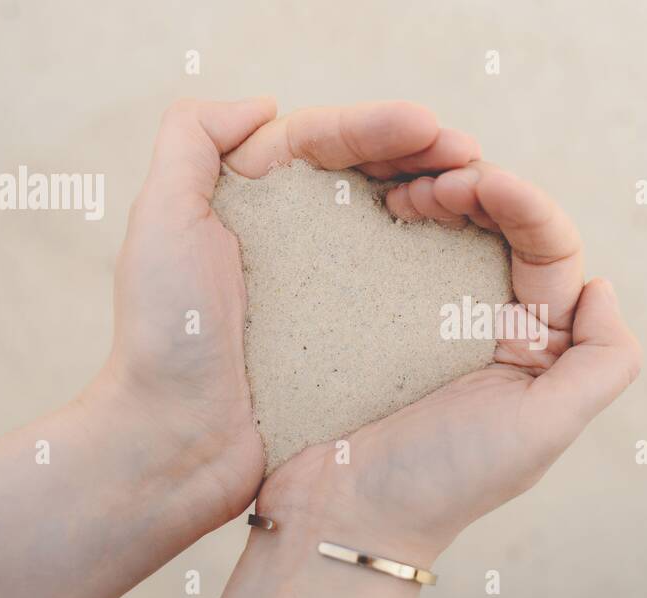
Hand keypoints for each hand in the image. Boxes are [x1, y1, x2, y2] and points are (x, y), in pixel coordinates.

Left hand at [97, 97, 482, 528]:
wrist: (178, 444)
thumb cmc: (166, 337)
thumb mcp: (163, 220)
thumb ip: (194, 139)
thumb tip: (265, 104)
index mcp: (253, 200)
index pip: (323, 142)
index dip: (377, 128)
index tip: (427, 124)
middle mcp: (296, 236)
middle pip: (370, 174)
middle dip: (423, 153)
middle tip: (469, 151)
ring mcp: (329, 286)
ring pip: (395, 220)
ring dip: (442, 197)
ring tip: (483, 187)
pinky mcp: (354, 333)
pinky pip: (405, 282)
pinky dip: (442, 258)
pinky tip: (474, 248)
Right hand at [254, 163, 641, 567]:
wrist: (342, 517)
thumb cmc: (444, 480)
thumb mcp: (545, 428)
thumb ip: (600, 363)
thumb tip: (603, 286)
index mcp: (540, 347)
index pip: (550, 252)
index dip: (525, 206)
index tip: (481, 183)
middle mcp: (493, 327)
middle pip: (501, 230)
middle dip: (477, 189)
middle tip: (429, 183)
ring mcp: (431, 321)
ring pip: (451, 232)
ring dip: (436, 194)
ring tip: (402, 190)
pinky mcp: (375, 321)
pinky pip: (395, 254)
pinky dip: (392, 219)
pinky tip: (374, 204)